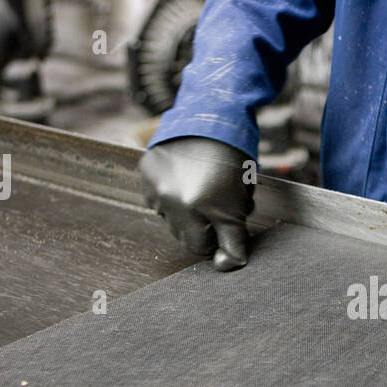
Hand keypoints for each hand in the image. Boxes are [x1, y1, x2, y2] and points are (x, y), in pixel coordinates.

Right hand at [139, 137, 253, 270]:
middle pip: (182, 235)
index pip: (200, 247)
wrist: (213, 120)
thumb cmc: (232, 164)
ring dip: (185, 209)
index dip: (216, 237)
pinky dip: (170, 193)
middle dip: (201, 224)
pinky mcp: (145, 172)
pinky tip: (185, 176)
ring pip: (168, 218)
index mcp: (198, 206)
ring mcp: (155, 185)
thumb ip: (234, 241)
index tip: (225, 220)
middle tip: (216, 200)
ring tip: (201, 186)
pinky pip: (156, 198)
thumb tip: (225, 266)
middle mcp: (171, 198)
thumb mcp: (241, 204)